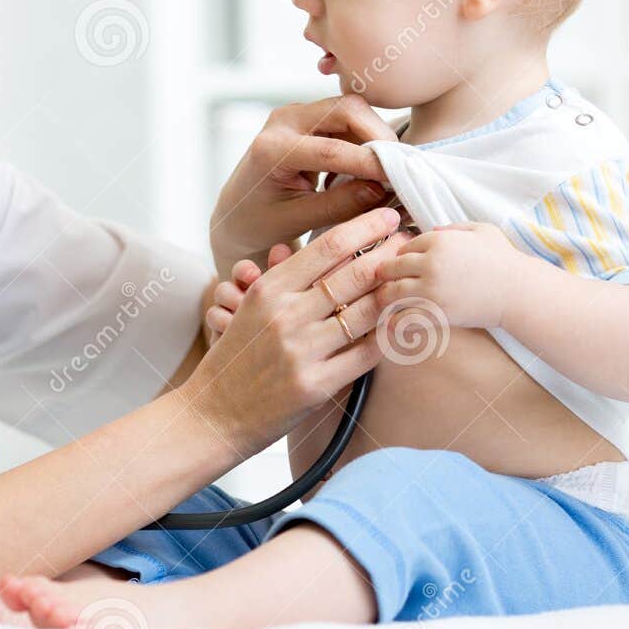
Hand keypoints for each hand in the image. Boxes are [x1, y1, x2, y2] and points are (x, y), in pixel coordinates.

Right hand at [187, 207, 408, 447]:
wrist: (214, 413)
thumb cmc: (237, 357)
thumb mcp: (251, 308)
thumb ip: (282, 277)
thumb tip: (310, 245)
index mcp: (268, 290)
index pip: (326, 247)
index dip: (364, 227)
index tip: (386, 216)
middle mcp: (285, 316)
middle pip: (353, 274)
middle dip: (390, 253)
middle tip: (411, 241)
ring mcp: (302, 351)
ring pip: (366, 312)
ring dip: (397, 291)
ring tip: (413, 278)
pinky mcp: (316, 385)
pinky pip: (366, 355)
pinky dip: (388, 337)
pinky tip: (403, 323)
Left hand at [209, 95, 395, 273]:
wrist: (236, 214)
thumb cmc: (260, 223)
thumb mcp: (298, 220)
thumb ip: (340, 205)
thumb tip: (384, 190)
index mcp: (271, 149)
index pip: (329, 149)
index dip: (370, 162)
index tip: (399, 178)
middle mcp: (282, 122)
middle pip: (345, 110)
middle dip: (379, 135)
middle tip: (402, 166)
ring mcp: (295, 115)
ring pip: (352, 110)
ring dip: (375, 137)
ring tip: (389, 171)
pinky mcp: (309, 118)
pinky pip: (348, 119)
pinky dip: (366, 139)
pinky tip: (373, 166)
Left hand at [376, 223, 527, 329]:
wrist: (520, 292)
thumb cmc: (504, 260)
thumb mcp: (481, 231)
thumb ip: (453, 228)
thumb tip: (429, 231)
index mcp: (438, 241)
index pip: (404, 247)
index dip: (403, 256)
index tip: (404, 265)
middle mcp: (430, 264)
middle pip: (391, 268)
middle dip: (387, 276)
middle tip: (387, 283)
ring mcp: (431, 290)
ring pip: (390, 293)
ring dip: (387, 298)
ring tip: (389, 302)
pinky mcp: (436, 314)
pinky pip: (402, 319)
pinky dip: (395, 321)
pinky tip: (394, 323)